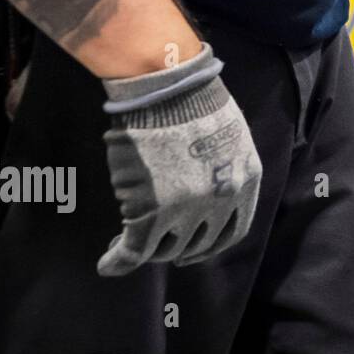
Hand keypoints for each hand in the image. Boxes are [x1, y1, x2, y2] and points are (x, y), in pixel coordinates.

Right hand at [97, 45, 260, 276]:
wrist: (169, 89)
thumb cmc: (193, 100)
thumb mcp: (228, 136)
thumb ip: (223, 167)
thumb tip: (205, 184)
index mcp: (245, 180)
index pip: (232, 230)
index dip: (209, 246)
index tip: (191, 252)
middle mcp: (222, 200)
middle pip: (198, 243)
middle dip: (176, 249)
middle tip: (157, 247)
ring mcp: (189, 208)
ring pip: (166, 248)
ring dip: (148, 251)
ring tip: (131, 244)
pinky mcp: (153, 211)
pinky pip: (135, 249)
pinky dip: (118, 261)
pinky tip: (108, 264)